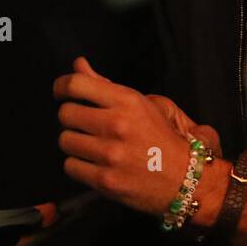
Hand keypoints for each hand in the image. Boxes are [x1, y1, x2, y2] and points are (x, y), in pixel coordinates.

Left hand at [55, 56, 217, 216]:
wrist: (186, 179)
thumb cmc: (164, 139)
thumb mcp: (142, 104)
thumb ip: (106, 85)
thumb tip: (78, 65)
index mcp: (128, 101)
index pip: (77, 84)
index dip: (61, 86)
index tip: (61, 91)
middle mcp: (117, 125)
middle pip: (66, 113)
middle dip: (72, 118)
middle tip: (85, 124)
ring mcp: (110, 154)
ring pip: (65, 140)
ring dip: (75, 142)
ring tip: (93, 146)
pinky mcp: (105, 180)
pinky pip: (70, 166)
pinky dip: (79, 165)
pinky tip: (95, 164)